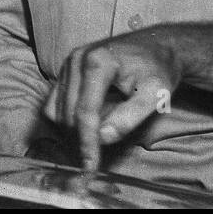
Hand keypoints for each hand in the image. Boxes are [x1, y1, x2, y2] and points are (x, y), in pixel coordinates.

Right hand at [42, 31, 181, 171]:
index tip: (91, 167)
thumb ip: (130, 117)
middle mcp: (77, 58)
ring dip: (72, 130)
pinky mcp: (65, 69)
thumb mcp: (155, 95)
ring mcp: (68, 62)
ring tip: (98, 135)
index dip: (87, 143)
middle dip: (81, 139)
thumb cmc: (158, 69)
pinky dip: (67, 118)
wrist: (157, 46)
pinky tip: (89, 122)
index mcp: (97, 61)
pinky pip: (54, 103)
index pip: (85, 112)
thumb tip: (103, 138)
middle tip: (97, 158)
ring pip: (56, 110)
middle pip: (68, 113)